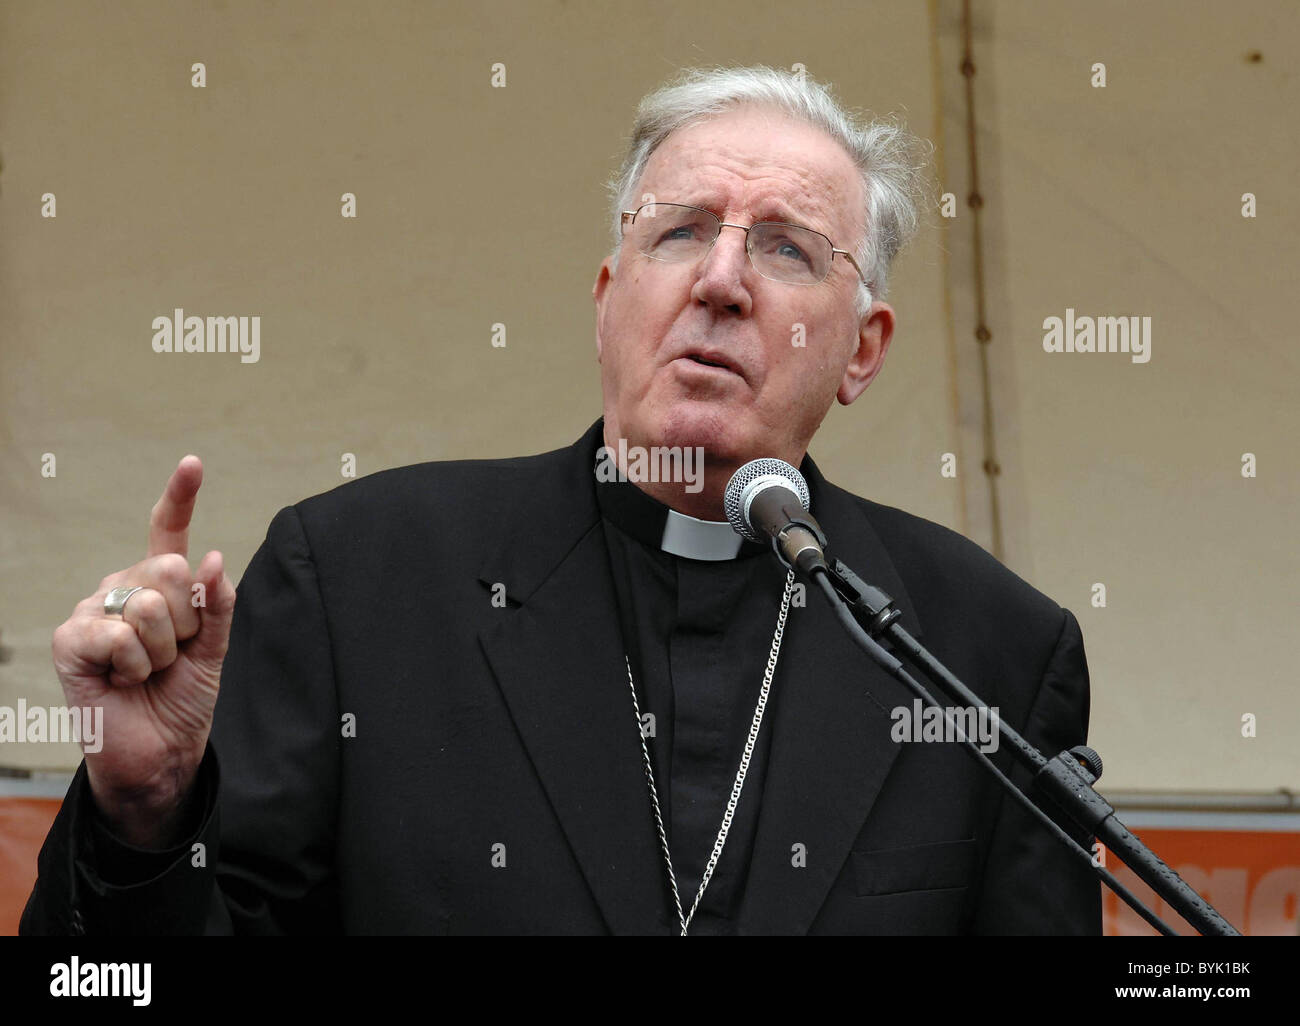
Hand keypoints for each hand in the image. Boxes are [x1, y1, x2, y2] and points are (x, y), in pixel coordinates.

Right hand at [51, 456, 236, 846]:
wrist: (160, 752)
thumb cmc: (183, 698)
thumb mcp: (214, 648)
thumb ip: (216, 604)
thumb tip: (215, 558)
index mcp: (159, 585)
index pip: (168, 532)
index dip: (179, 496)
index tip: (193, 463)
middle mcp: (123, 588)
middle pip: (169, 568)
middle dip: (188, 620)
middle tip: (174, 654)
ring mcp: (93, 610)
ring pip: (149, 605)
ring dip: (162, 650)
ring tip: (149, 672)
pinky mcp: (70, 639)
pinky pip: (119, 634)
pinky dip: (133, 665)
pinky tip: (122, 681)